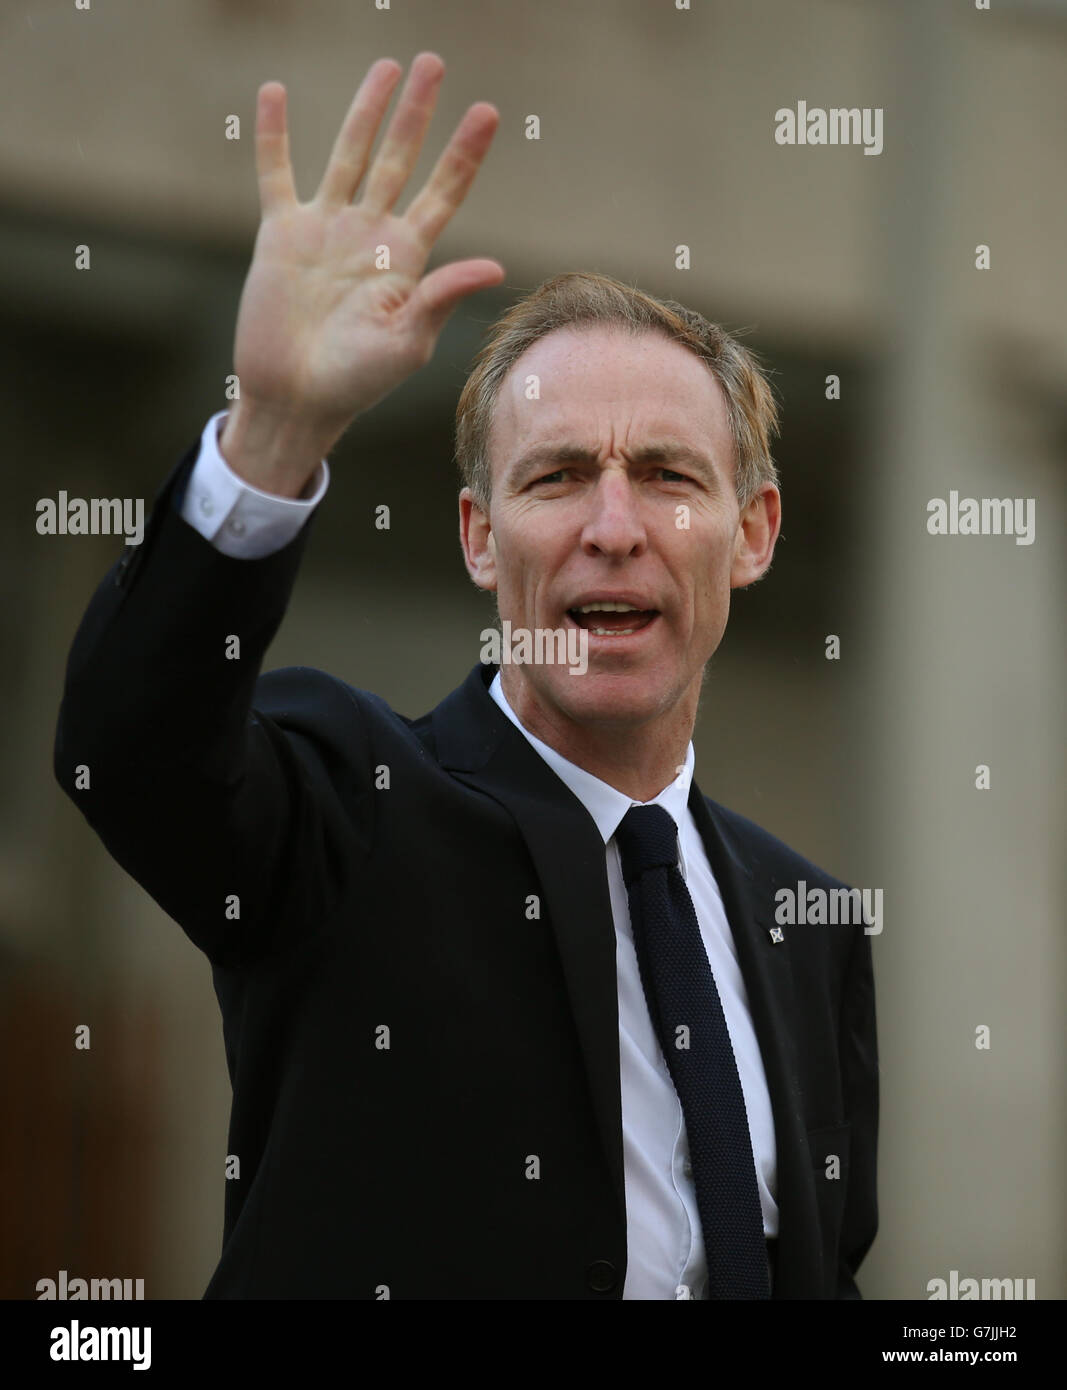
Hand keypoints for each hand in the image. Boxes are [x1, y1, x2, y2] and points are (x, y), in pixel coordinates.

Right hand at [222, 53, 503, 485]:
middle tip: (433, 62)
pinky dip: (274, 135)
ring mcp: (326, 228)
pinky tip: (274, 92)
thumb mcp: (408, 341)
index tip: (487, 112)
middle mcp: (371, 234)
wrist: (296, 397)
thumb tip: (495, 266)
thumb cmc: (358, 380)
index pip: (444, 192)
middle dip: (417, 112)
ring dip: (366, 110)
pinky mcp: (282, 234)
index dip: (464, 152)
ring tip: (387, 66)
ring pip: (349, 153)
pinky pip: (276, 173)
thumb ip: (443, 297)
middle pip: (400, 159)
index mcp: (408, 259)